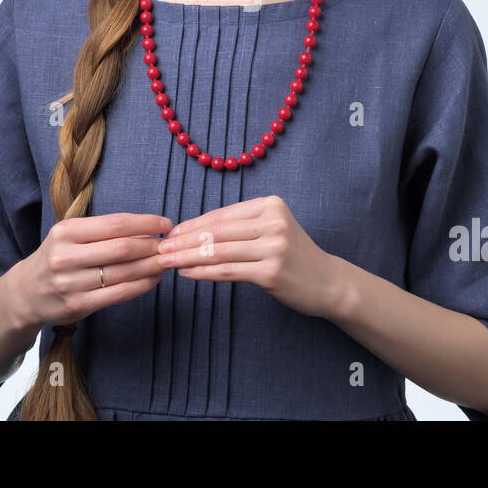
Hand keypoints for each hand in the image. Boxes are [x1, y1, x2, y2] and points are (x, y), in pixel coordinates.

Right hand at [16, 212, 170, 329]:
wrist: (26, 293)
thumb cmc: (57, 258)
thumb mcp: (70, 236)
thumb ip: (102, 231)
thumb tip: (147, 228)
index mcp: (66, 232)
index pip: (115, 224)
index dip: (145, 223)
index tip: (166, 223)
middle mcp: (66, 256)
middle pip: (122, 248)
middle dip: (152, 246)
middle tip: (169, 245)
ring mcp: (71, 283)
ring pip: (124, 272)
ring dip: (151, 266)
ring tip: (166, 261)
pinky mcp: (78, 305)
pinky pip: (119, 294)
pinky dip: (142, 285)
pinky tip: (153, 279)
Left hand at [155, 195, 342, 318]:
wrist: (327, 282)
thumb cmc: (293, 256)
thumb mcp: (270, 230)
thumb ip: (239, 227)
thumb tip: (192, 230)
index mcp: (270, 205)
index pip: (222, 215)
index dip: (192, 225)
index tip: (170, 234)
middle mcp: (273, 221)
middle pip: (217, 232)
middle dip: (184, 241)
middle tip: (159, 249)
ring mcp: (274, 246)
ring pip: (219, 251)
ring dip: (187, 257)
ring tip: (166, 262)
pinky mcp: (272, 271)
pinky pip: (228, 270)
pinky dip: (203, 272)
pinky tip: (186, 274)